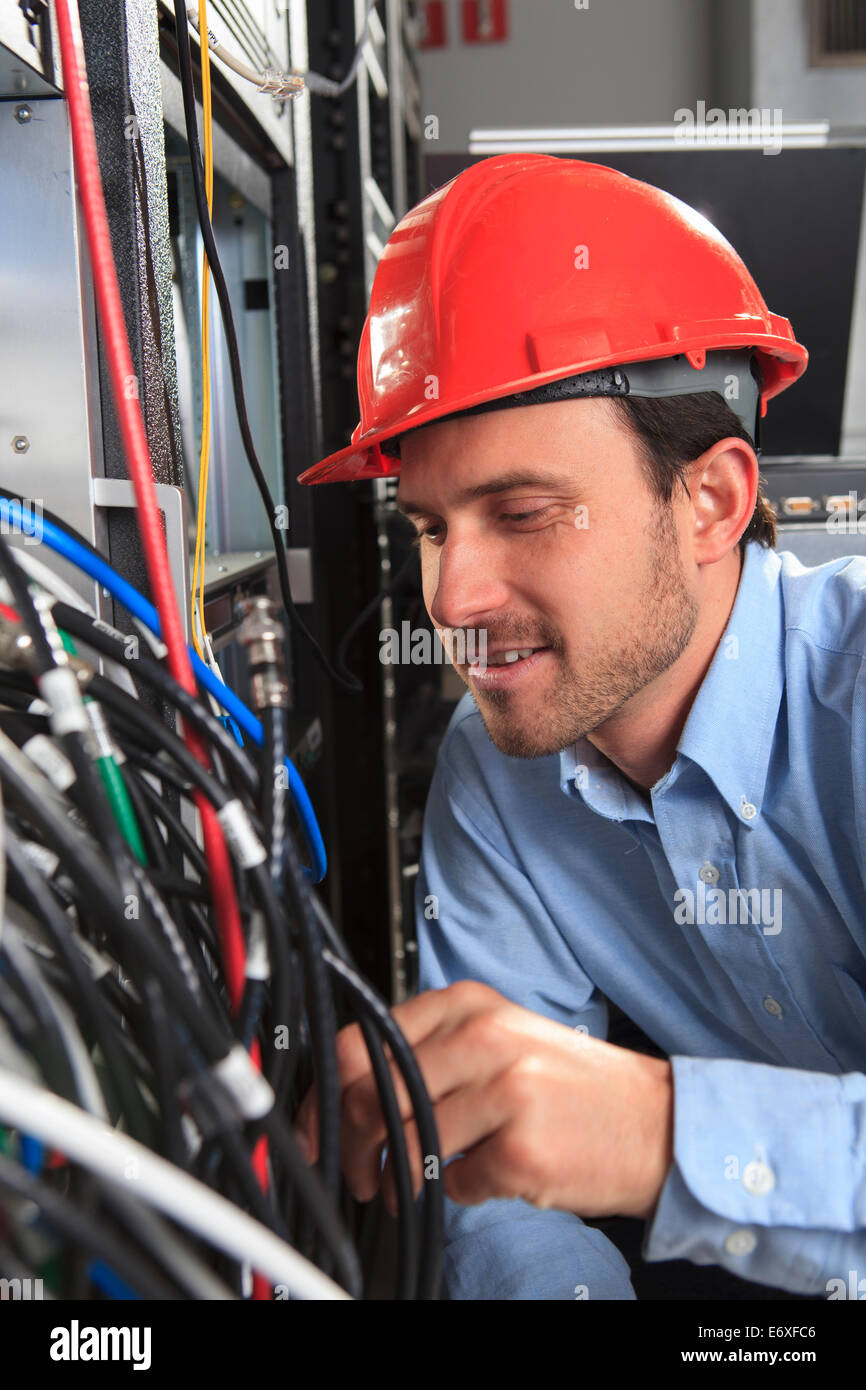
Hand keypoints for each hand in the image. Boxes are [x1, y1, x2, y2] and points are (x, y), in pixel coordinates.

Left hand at [294, 980, 673, 1219]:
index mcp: (468, 1005)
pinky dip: (459, 1193)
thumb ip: (430, 1052)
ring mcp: (505, 1090)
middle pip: (372, 1095)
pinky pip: (454, 1183)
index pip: (362, 1044)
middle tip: (359, 1173)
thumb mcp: (499, 1042)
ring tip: (417, 1185)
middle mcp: (484, 1037)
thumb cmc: (570, 1088)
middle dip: (350, 1146)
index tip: (318, 1130)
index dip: (326, 1097)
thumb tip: (348, 1089)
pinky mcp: (521, 1146)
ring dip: (400, 1180)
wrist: (657, 1122)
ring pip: (405, 1146)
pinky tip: (487, 1178)